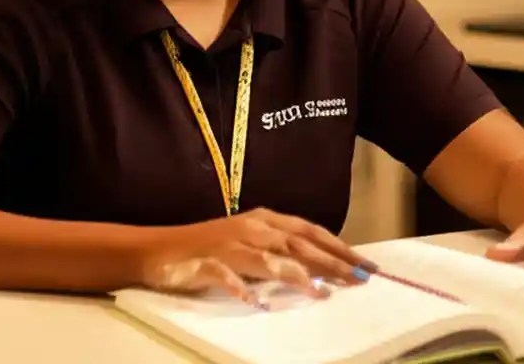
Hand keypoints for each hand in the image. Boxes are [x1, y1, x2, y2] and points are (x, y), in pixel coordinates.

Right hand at [138, 207, 375, 303]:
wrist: (157, 249)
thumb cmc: (210, 248)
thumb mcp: (251, 244)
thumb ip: (282, 253)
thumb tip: (323, 270)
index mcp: (264, 221)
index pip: (311, 232)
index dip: (339, 247)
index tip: (366, 265)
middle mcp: (251, 230)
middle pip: (298, 245)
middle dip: (331, 262)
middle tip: (358, 280)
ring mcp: (228, 246)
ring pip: (268, 259)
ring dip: (295, 276)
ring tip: (319, 293)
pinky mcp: (205, 265)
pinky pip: (226, 277)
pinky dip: (241, 288)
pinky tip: (255, 302)